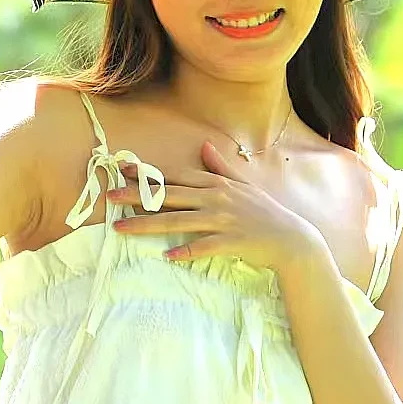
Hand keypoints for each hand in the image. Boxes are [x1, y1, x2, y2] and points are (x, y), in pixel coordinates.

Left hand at [107, 138, 326, 274]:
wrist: (292, 239)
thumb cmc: (264, 212)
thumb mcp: (244, 185)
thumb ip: (221, 167)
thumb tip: (205, 146)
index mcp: (216, 184)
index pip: (176, 176)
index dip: (149, 173)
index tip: (123, 169)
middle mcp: (217, 198)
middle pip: (170, 196)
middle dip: (138, 196)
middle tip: (110, 196)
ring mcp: (224, 220)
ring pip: (179, 221)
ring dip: (148, 225)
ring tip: (121, 228)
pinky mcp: (231, 242)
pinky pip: (204, 246)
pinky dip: (187, 251)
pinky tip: (167, 257)